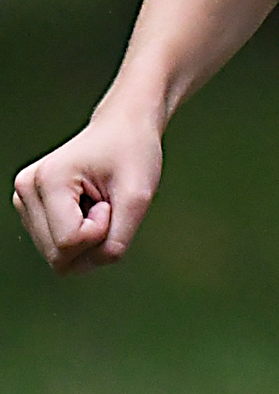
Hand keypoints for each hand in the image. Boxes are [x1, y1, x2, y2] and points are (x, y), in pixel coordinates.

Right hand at [13, 114, 164, 274]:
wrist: (122, 129)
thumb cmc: (132, 153)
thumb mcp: (139, 196)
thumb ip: (119, 239)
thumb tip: (95, 264)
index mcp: (48, 180)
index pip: (69, 242)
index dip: (102, 230)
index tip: (111, 200)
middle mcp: (26, 192)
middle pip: (58, 256)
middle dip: (94, 241)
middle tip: (108, 205)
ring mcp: (25, 201)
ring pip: (57, 257)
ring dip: (88, 239)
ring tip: (98, 204)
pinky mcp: (31, 210)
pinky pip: (58, 248)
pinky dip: (81, 237)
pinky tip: (88, 208)